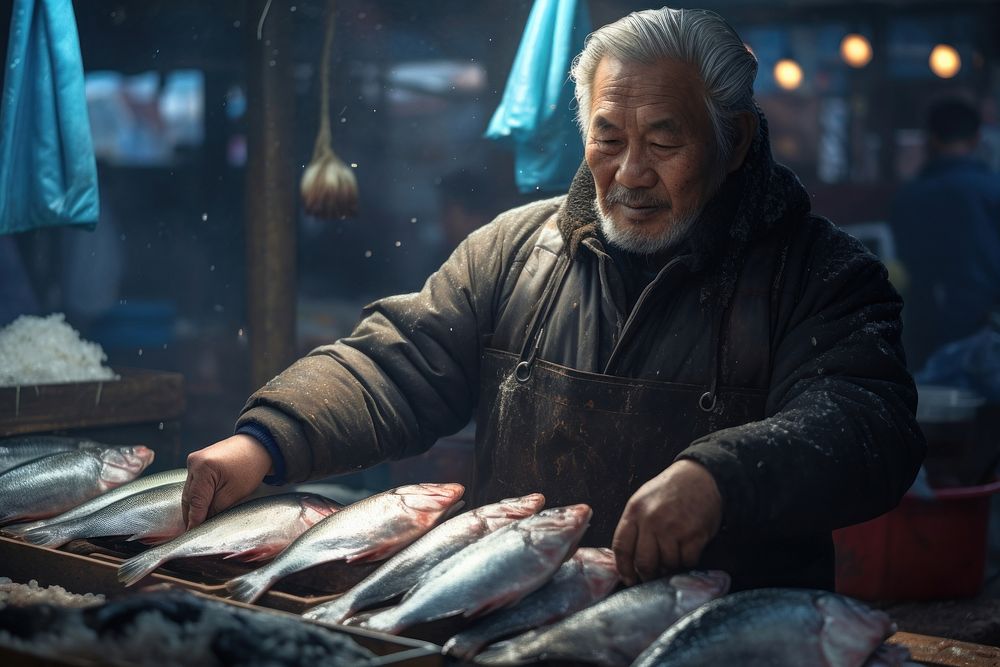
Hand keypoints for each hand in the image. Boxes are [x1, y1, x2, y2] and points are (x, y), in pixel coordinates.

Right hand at [182, 434, 273, 528]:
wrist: (257, 447)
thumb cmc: (250, 467)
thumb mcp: (234, 493)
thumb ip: (215, 509)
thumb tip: (203, 522)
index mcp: (203, 468)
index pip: (195, 502)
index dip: (193, 521)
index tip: (191, 536)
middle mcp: (193, 462)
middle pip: (188, 497)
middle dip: (192, 515)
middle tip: (195, 533)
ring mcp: (194, 461)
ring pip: (189, 492)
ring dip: (194, 506)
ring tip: (199, 523)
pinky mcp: (197, 462)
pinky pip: (193, 484)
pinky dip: (197, 496)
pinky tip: (202, 507)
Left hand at [612, 459, 722, 584]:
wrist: (699, 477)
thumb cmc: (669, 491)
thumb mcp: (642, 500)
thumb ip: (634, 526)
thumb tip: (629, 559)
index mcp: (635, 511)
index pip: (622, 547)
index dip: (623, 568)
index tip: (628, 579)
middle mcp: (652, 521)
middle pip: (644, 562)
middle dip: (647, 575)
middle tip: (651, 577)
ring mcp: (674, 528)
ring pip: (667, 564)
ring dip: (670, 568)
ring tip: (672, 559)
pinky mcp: (694, 535)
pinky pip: (688, 561)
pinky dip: (688, 562)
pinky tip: (687, 552)